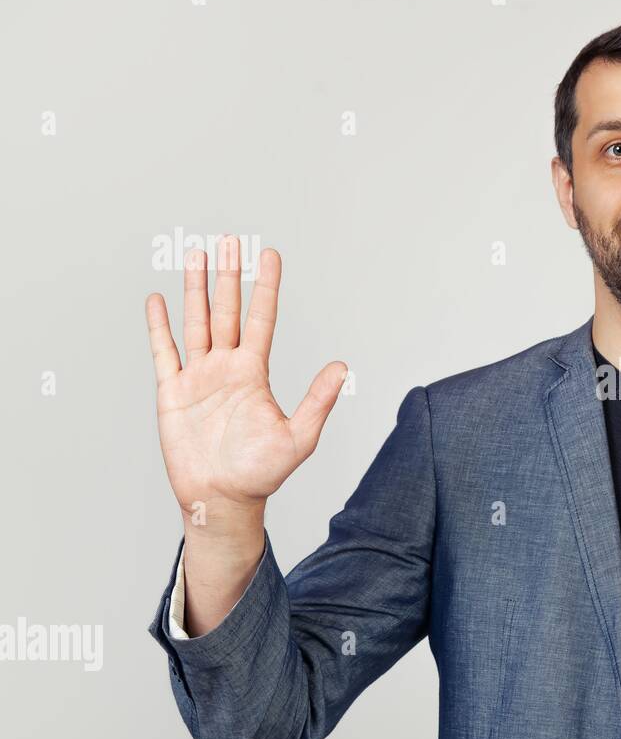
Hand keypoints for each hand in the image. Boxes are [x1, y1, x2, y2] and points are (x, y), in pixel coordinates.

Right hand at [145, 236, 347, 525]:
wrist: (223, 499)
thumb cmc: (262, 474)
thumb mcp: (299, 437)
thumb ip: (318, 400)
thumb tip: (343, 367)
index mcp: (255, 373)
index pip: (262, 318)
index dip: (265, 286)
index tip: (270, 255)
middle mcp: (227, 368)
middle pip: (227, 311)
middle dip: (229, 275)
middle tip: (231, 239)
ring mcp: (198, 377)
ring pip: (196, 322)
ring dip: (195, 289)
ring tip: (196, 254)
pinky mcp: (172, 393)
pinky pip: (164, 352)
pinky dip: (159, 327)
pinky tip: (158, 300)